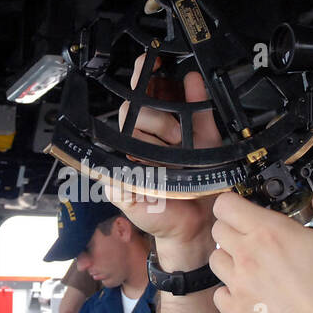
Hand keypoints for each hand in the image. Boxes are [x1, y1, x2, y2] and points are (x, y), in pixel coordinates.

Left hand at [107, 55, 221, 265]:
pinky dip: (196, 94)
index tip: (140, 106)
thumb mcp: (133, 206)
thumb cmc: (161, 219)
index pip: (128, 121)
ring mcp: (181, 138)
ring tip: (181, 118)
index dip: (134, 112)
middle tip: (173, 141)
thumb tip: (108, 171)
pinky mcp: (205, 140)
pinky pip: (200, 114)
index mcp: (136, 153)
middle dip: (158, 119)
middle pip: (149, 109)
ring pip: (171, 106)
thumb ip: (120, 188)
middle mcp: (156, 142)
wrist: (196, 232)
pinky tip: (192, 79)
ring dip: (174, 103)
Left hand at [209, 190, 312, 312]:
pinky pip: (220, 295)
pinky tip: (255, 294)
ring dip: (232, 259)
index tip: (246, 210)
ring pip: (217, 261)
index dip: (235, 203)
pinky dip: (232, 292)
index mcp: (271, 234)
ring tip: (257, 267)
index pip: (225, 205)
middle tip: (258, 239)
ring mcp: (239, 289)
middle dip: (235, 229)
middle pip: (219, 230)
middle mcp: (248, 258)